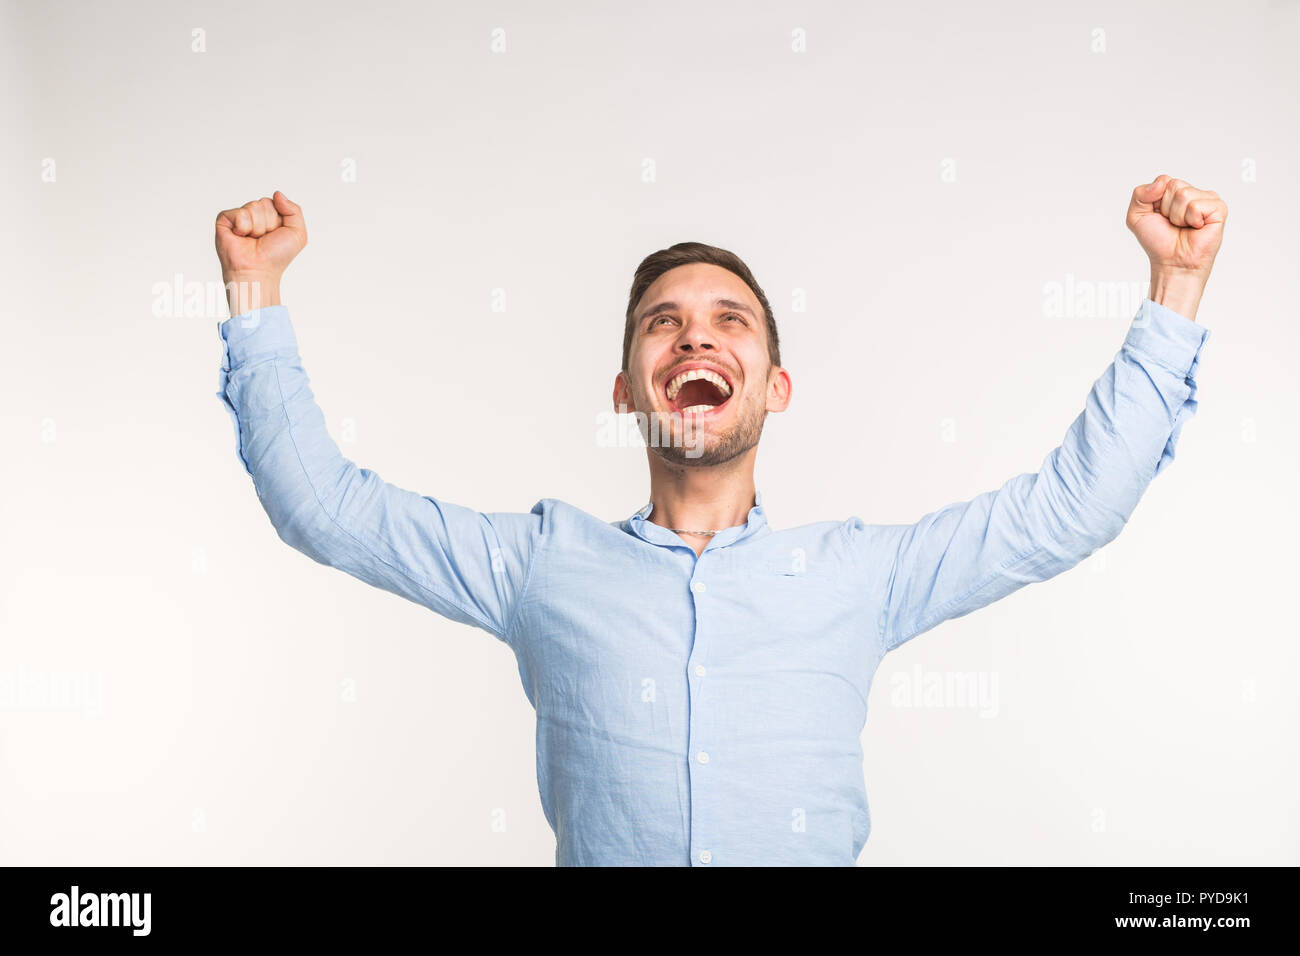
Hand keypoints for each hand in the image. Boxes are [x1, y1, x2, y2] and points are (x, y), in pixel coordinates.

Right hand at [215, 191, 306, 313]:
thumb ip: (294, 210)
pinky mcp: (224, 220)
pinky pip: (240, 213)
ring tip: (253, 240)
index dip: (279, 220)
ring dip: (258, 227)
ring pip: (253, 207)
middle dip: (269, 223)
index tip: (275, 235)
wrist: (259, 271)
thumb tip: (277, 194)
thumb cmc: (276, 257)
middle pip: (264, 203)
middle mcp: (253, 215)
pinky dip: (244, 227)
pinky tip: (241, 237)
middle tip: (263, 239)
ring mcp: (238, 217)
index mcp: (269, 215)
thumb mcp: (297, 233)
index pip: (275, 202)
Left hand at [1126, 175, 1226, 320]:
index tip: (1159, 217)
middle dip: (1166, 208)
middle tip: (1173, 224)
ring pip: (1184, 194)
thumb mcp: (1136, 217)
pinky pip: (1197, 205)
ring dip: (1178, 216)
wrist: (1172, 262)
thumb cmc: (1158, 242)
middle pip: (1174, 185)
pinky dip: (1191, 219)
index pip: (1164, 180)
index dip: (1155, 201)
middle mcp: (1193, 193)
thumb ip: (1139, 194)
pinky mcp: (1219, 209)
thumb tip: (1161, 182)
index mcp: (1175, 192)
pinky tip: (1196, 228)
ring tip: (1183, 227)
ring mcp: (1207, 199)